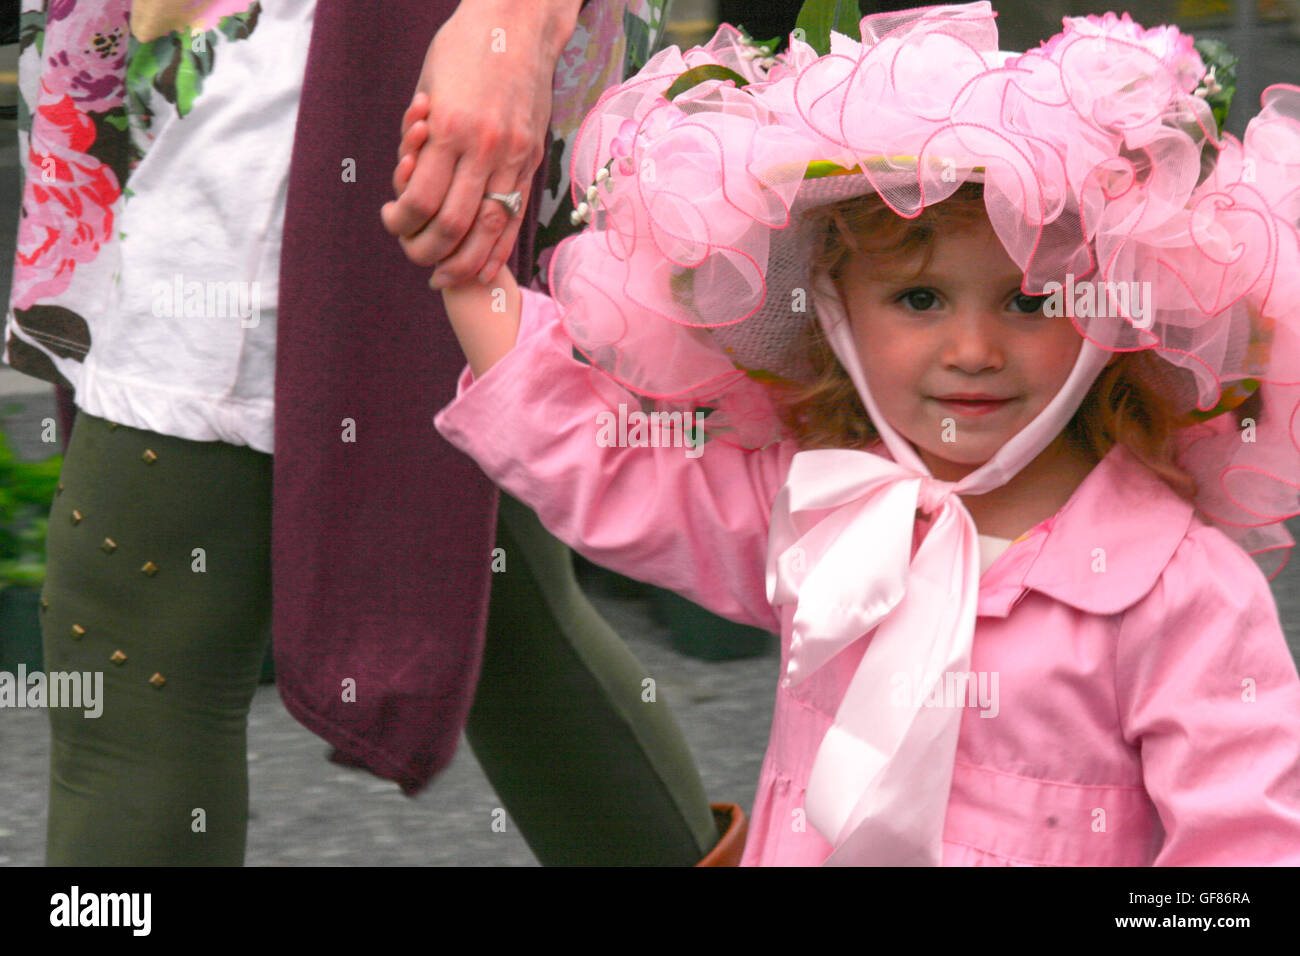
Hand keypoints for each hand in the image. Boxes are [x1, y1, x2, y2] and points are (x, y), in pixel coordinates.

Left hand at [382, 0, 579, 287]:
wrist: (518, 23)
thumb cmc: (462, 49)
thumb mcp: (428, 87)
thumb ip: (421, 140)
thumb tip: (412, 186)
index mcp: (449, 127)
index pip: (420, 200)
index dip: (401, 223)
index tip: (392, 221)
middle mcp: (484, 147)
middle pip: (453, 224)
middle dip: (427, 251)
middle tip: (414, 256)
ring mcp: (514, 155)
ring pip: (489, 229)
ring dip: (464, 262)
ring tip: (445, 276)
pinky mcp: (532, 159)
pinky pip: (516, 216)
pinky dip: (498, 248)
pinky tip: (484, 269)